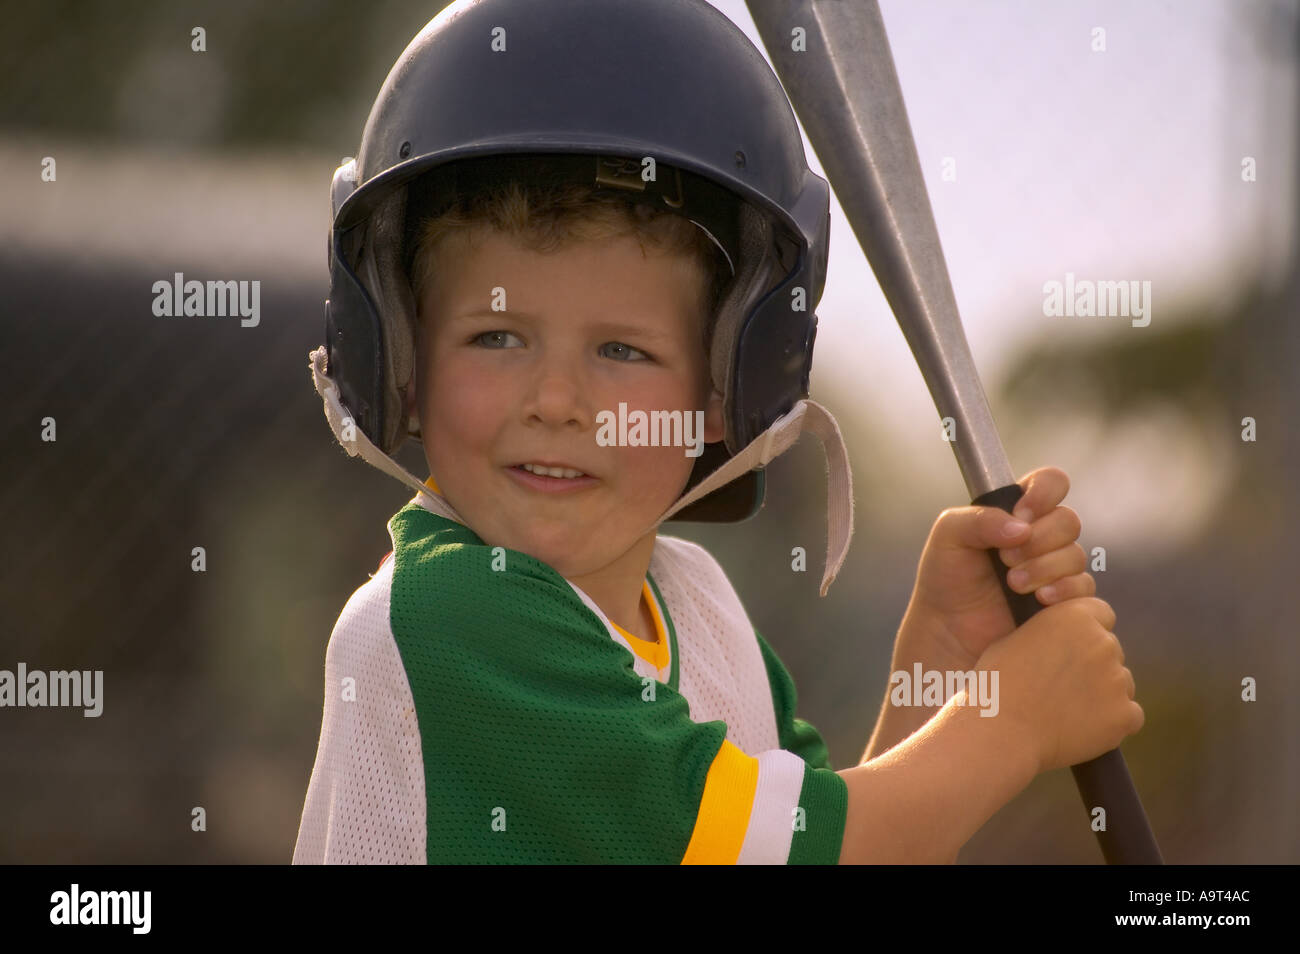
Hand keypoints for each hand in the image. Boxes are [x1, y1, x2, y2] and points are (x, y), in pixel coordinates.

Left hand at [904, 466, 1093, 669]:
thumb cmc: (945, 581)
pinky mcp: (1066, 604)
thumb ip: (980, 519)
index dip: (1044, 492)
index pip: (1051, 483)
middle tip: (1005, 559)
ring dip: (1043, 567)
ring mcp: (1056, 571)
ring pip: (1076, 555)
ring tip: (1013, 585)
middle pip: (1068, 520)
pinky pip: (1085, 589)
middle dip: (1038, 539)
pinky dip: (1063, 591)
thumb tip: (1021, 526)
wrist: (948, 633)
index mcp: (1017, 513)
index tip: (1023, 513)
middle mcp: (1041, 538)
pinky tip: (1038, 600)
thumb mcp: (949, 536)